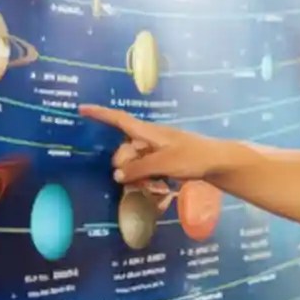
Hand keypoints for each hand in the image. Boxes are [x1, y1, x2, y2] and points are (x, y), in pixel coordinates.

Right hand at [78, 104, 213, 183]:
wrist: (218, 162)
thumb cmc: (192, 157)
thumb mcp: (164, 163)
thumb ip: (139, 168)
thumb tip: (117, 175)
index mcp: (148, 132)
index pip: (119, 120)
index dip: (100, 114)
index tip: (81, 109)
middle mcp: (149, 139)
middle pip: (124, 151)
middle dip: (125, 167)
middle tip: (139, 181)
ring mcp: (157, 150)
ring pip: (134, 163)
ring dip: (138, 177)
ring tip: (154, 188)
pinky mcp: (164, 161)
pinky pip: (146, 170)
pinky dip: (148, 180)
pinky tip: (159, 190)